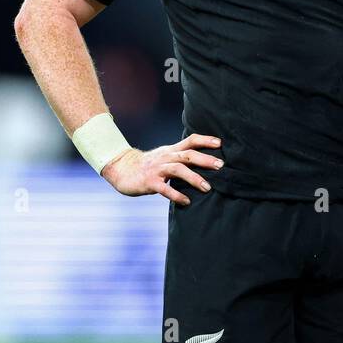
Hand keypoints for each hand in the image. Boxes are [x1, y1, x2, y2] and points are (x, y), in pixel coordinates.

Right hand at [101, 133, 222, 204]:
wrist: (122, 169)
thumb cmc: (148, 164)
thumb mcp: (165, 156)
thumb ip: (181, 157)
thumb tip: (204, 161)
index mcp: (171, 151)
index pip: (190, 140)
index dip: (205, 140)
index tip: (220, 143)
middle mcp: (166, 157)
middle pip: (187, 154)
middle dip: (205, 159)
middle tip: (221, 165)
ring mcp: (157, 170)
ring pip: (178, 169)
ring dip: (194, 178)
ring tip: (207, 188)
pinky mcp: (149, 182)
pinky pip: (164, 189)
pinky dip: (176, 195)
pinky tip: (186, 201)